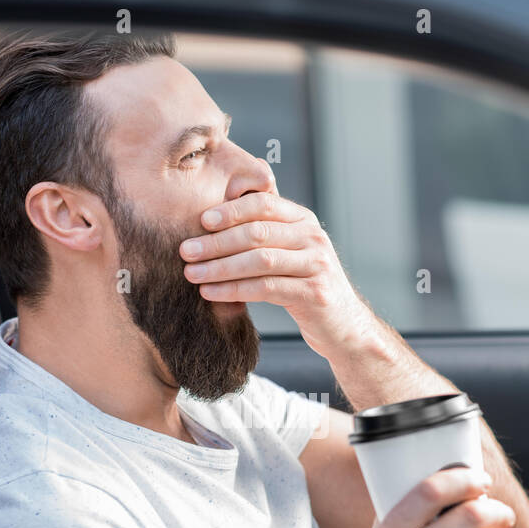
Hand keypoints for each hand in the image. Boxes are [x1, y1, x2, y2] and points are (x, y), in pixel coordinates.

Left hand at [179, 192, 379, 359]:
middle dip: (217, 242)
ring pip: (259, 260)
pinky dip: (234, 290)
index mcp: (304, 220)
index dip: (230, 211)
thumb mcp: (290, 251)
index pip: (263, 204)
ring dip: (220, 267)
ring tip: (191, 274)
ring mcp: (317, 265)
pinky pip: (266, 288)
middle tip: (185, 251)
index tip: (201, 221)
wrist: (343, 325)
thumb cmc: (305, 285)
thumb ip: (266, 228)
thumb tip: (226, 202)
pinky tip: (210, 293)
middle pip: (257, 233)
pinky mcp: (314, 293)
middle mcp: (313, 237)